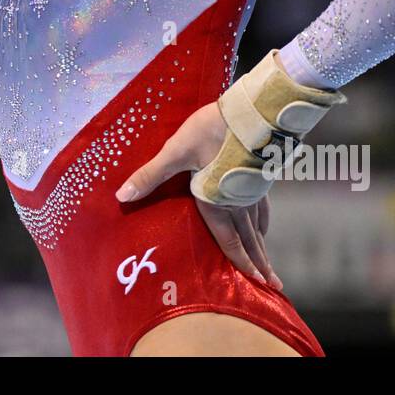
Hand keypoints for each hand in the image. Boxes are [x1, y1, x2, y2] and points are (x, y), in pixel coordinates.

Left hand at [114, 99, 282, 290]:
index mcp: (217, 200)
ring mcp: (252, 188)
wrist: (250, 108)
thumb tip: (121, 197)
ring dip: (263, 246)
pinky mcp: (259, 174)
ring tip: (268, 265)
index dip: (240, 262)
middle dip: (259, 264)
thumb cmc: (211, 130)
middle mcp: (238, 200)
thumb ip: (150, 175)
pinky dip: (263, 222)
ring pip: (259, 225)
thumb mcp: (176, 151)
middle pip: (250, 239)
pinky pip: (263, 206)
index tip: (256, 283)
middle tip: (273, 286)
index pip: (229, 239)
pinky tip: (263, 225)